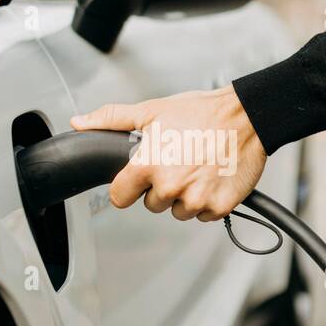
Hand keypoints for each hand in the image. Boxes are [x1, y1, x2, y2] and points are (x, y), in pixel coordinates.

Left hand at [71, 85, 266, 219]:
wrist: (246, 117)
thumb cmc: (200, 112)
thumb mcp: (151, 111)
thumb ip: (111, 119)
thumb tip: (79, 122)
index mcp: (148, 165)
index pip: (119, 196)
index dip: (128, 186)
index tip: (141, 176)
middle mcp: (170, 186)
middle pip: (151, 204)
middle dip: (161, 187)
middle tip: (179, 161)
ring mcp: (195, 199)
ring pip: (178, 211)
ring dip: (185, 195)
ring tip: (197, 167)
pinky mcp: (218, 207)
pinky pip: (203, 214)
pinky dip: (208, 200)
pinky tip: (212, 177)